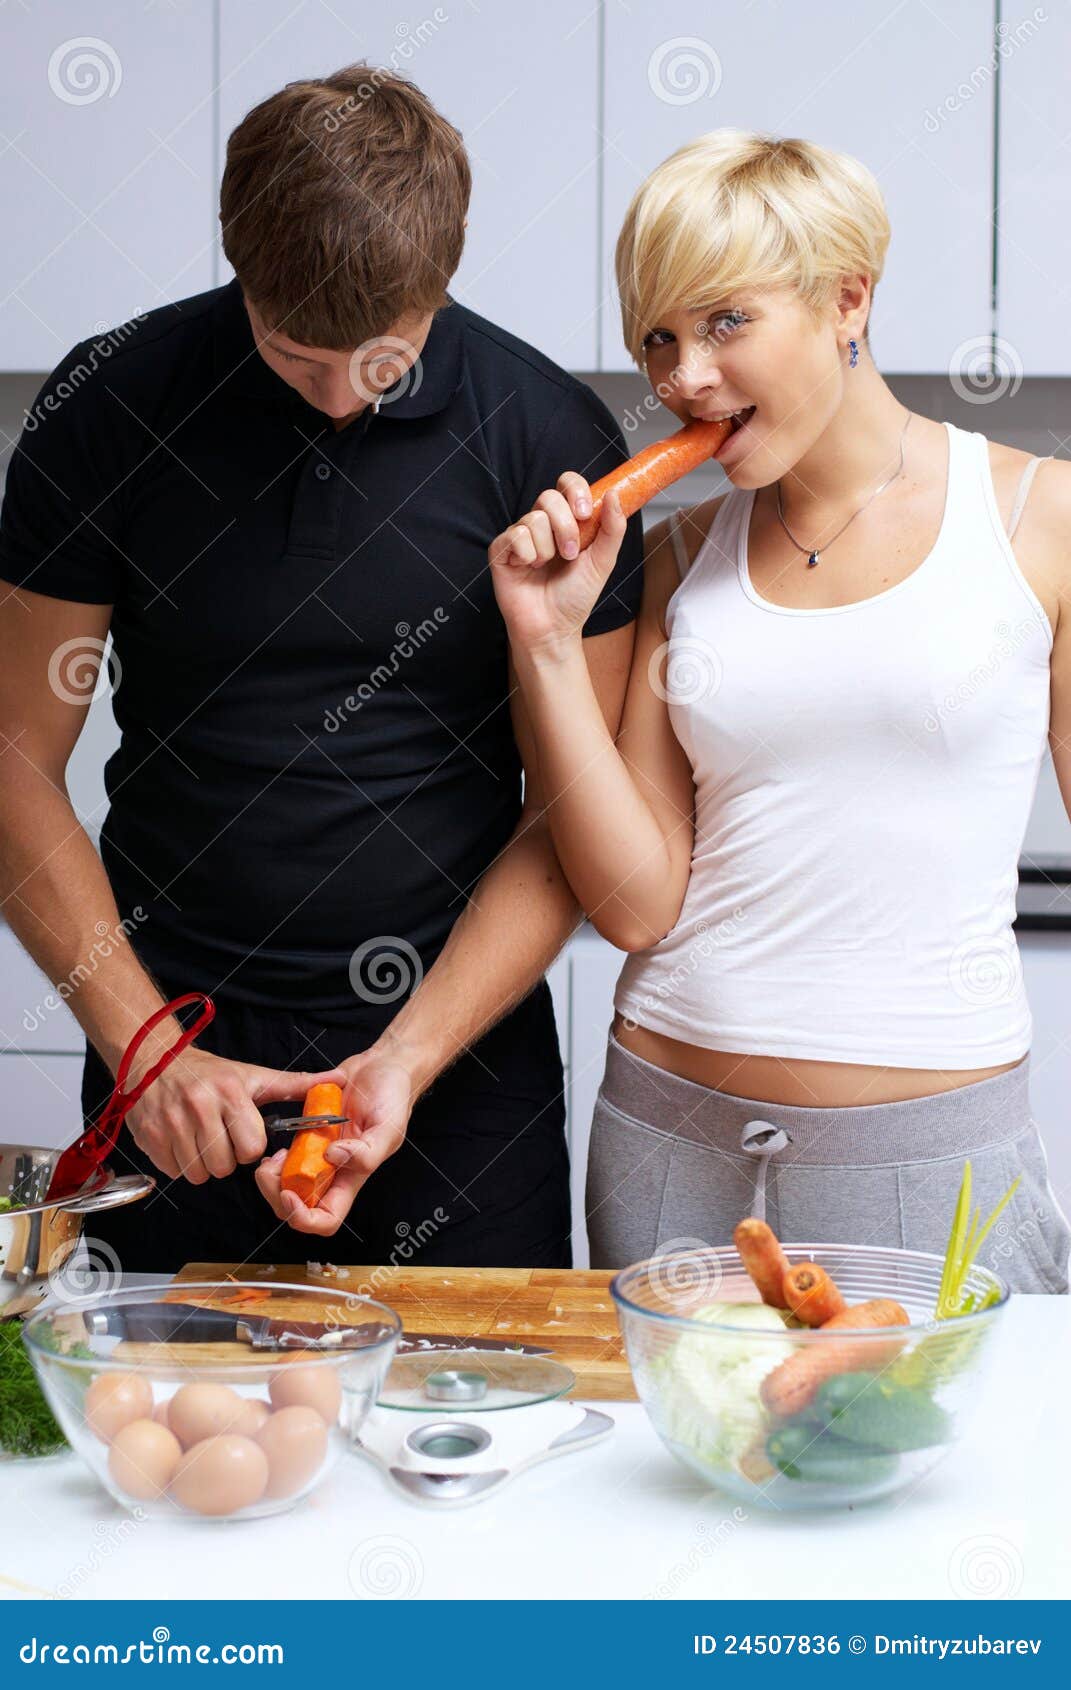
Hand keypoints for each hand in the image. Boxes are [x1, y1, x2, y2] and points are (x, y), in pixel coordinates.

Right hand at [122, 1046, 347, 1185]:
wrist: (157, 1059)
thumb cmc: (212, 1073)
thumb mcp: (255, 1075)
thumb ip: (297, 1084)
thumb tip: (337, 1081)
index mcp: (230, 1092)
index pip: (252, 1147)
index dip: (251, 1147)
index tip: (244, 1135)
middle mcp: (199, 1106)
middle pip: (223, 1166)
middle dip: (227, 1159)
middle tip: (222, 1139)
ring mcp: (170, 1122)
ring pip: (198, 1174)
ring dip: (204, 1164)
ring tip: (203, 1141)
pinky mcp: (149, 1136)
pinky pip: (174, 1171)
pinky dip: (180, 1164)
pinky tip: (183, 1142)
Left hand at [254, 1046, 415, 1237]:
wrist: (383, 1065)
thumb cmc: (393, 1096)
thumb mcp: (388, 1126)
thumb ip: (366, 1150)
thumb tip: (333, 1158)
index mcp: (353, 1177)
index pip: (326, 1219)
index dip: (304, 1218)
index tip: (289, 1195)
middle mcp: (333, 1171)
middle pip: (298, 1206)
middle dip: (277, 1195)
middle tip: (271, 1171)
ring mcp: (318, 1154)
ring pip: (286, 1184)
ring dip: (272, 1178)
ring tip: (274, 1157)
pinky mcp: (308, 1135)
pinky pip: (286, 1157)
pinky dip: (274, 1157)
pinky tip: (280, 1142)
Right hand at [489, 476, 627, 653]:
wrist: (554, 628)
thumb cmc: (576, 597)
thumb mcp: (603, 561)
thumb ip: (613, 528)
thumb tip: (616, 494)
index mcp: (566, 520)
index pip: (567, 484)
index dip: (575, 490)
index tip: (585, 513)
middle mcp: (541, 524)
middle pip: (549, 497)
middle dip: (565, 527)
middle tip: (571, 554)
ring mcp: (520, 536)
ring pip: (533, 519)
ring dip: (548, 549)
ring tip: (547, 567)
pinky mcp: (500, 550)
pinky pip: (514, 536)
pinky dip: (527, 556)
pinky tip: (528, 570)